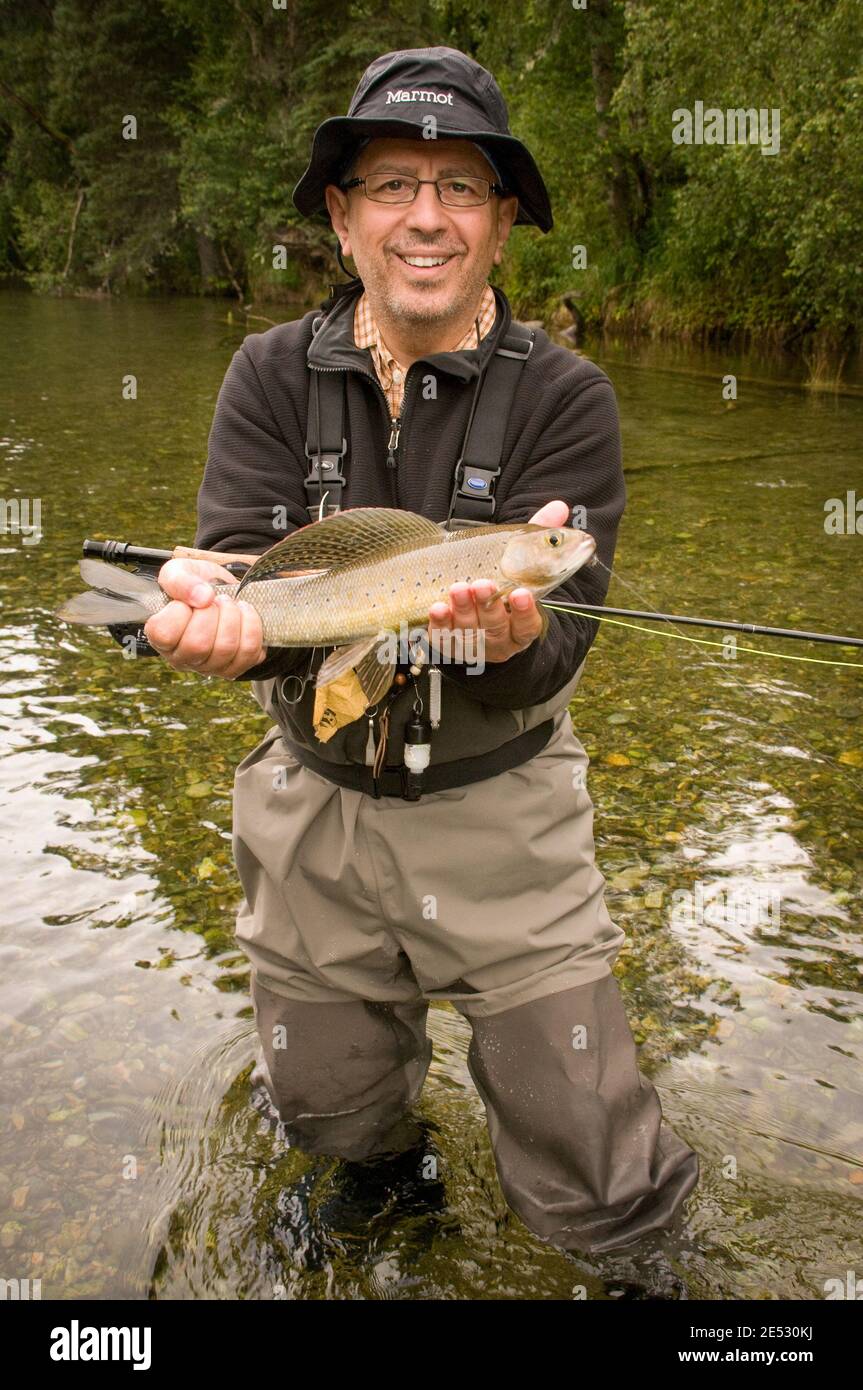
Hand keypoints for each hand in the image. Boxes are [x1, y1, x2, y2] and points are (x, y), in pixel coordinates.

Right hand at [144, 558, 265, 678]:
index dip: (180, 612)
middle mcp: (182, 658)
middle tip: (215, 599)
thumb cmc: (195, 585)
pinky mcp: (235, 667)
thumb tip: (203, 597)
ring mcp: (209, 666)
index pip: (164, 634)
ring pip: (225, 649)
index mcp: (161, 637)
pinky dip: (252, 626)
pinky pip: (249, 652)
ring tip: (230, 604)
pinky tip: (244, 614)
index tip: (189, 600)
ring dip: (233, 617)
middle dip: (212, 613)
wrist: (221, 591)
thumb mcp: (179, 571)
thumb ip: (180, 581)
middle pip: (198, 645)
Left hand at [428, 500, 569, 663]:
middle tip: (482, 583)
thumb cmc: (505, 584)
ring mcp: (472, 642)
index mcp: (522, 624)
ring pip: (468, 629)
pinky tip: (436, 607)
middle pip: (495, 625)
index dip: (525, 611)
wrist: (476, 615)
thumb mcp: (523, 563)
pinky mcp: (447, 641)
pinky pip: (441, 636)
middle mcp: (499, 637)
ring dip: (463, 608)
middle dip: (488, 605)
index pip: (528, 624)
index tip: (521, 593)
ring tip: (457, 587)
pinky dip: (439, 622)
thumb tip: (560, 506)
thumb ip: (541, 537)